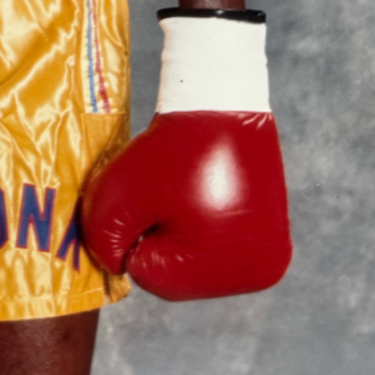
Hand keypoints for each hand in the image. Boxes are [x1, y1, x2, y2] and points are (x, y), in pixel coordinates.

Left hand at [83, 10, 291, 300]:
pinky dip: (202, 223)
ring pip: (197, 259)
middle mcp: (261, 271)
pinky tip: (202, 192)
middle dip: (158, 235)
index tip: (146, 196)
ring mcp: (271, 254)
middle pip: (178, 272)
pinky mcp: (271, 235)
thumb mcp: (117, 191)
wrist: (220, 99)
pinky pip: (218, 244)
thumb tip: (116, 265)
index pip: (150, 275)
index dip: (133, 233)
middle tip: (164, 190)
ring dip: (180, 230)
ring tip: (185, 189)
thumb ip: (102, 238)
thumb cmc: (171, 146)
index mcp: (228, 270)